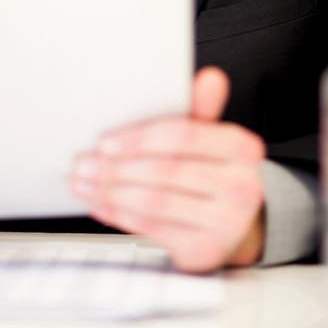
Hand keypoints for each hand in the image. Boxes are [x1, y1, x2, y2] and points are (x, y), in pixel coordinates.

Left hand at [70, 66, 265, 271]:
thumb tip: (210, 78)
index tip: (106, 140)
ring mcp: (225, 222)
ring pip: (154, 201)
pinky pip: (151, 228)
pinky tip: (99, 202)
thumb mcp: (211, 138)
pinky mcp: (204, 250)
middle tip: (84, 162)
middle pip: (166, 170)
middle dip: (117, 166)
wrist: (236, 225)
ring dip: (110, 191)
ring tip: (84, 181)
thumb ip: (202, 109)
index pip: (184, 136)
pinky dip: (117, 214)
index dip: (140, 138)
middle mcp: (241, 186)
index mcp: (243, 148)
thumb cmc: (214, 172)